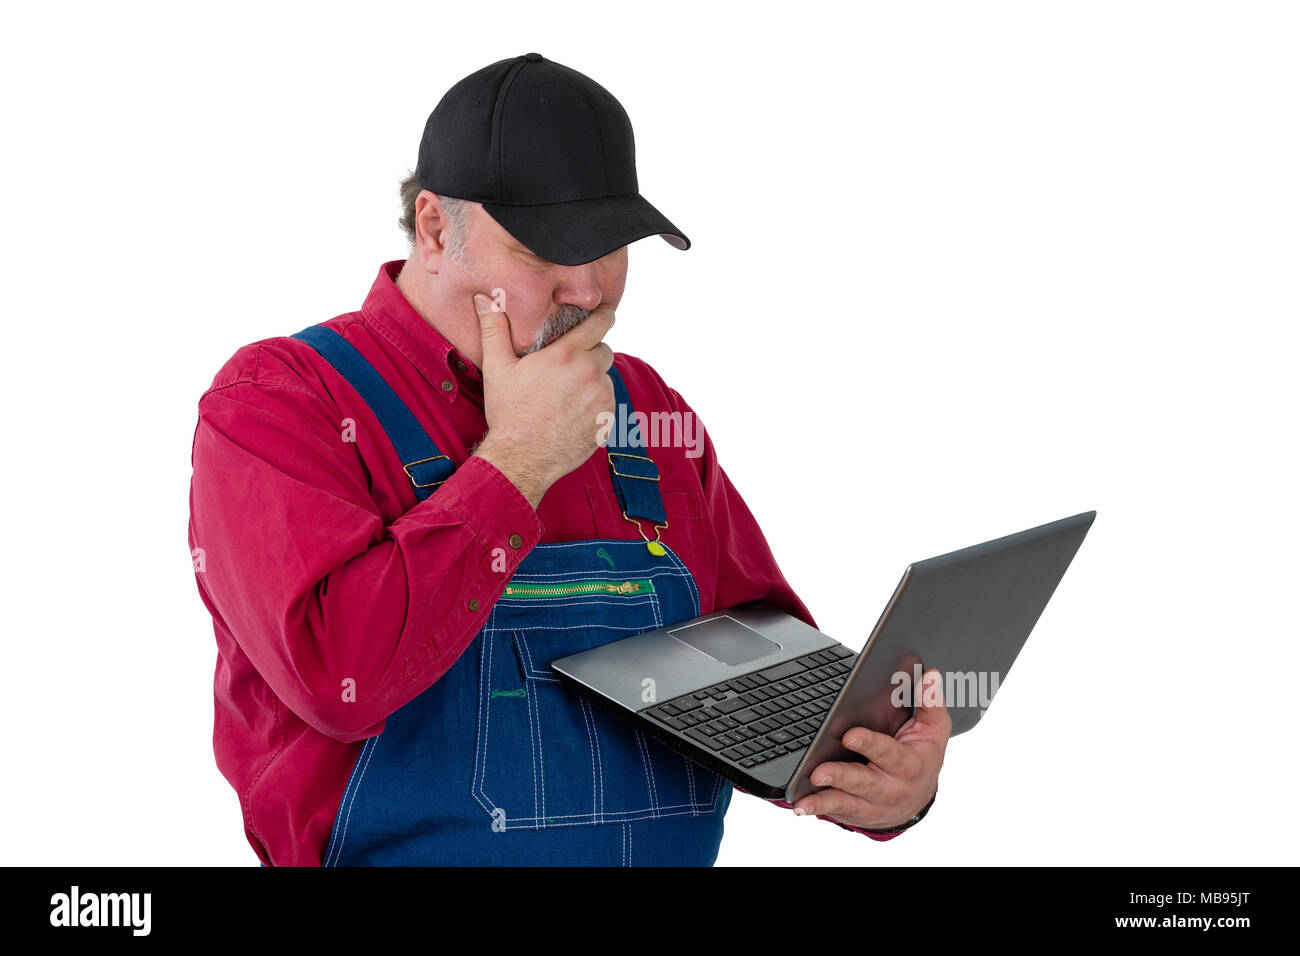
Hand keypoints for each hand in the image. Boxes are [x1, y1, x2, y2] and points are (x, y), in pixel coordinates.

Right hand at [471, 293, 615, 507]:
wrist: (522, 458)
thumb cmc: (508, 412)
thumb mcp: (497, 368)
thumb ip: (494, 329)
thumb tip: (484, 299)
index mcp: (567, 354)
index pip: (600, 322)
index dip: (602, 315)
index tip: (601, 315)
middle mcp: (590, 373)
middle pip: (604, 350)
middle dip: (590, 355)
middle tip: (566, 369)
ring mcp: (602, 398)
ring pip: (605, 379)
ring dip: (591, 382)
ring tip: (564, 396)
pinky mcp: (607, 420)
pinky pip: (607, 404)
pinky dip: (595, 405)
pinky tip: (571, 414)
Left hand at [793, 667, 950, 829]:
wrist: (919, 797)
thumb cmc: (922, 756)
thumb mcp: (934, 730)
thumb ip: (930, 703)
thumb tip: (929, 675)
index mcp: (908, 763)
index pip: (888, 752)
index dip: (869, 744)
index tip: (849, 735)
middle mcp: (891, 787)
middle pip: (863, 781)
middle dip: (841, 776)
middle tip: (818, 771)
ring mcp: (873, 803)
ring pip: (847, 802)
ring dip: (823, 800)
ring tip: (803, 798)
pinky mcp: (858, 813)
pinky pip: (837, 812)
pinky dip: (818, 809)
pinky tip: (800, 805)